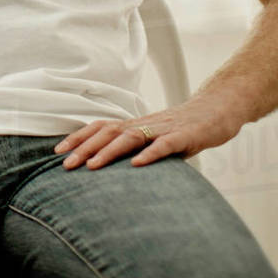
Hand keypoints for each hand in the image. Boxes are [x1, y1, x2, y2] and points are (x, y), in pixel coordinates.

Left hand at [55, 95, 246, 168]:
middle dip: (85, 148)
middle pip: (109, 131)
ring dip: (109, 152)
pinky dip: (150, 154)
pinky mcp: (185, 136)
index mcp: (135, 125)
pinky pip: (165, 145)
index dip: (79, 138)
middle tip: (66, 165)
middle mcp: (145, 124)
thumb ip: (135, 148)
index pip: (101, 127)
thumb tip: (111, 165)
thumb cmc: (184, 128)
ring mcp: (164, 129)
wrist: (218, 110)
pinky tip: (137, 165)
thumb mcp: (155, 138)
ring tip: (92, 167)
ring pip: (131, 137)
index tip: (58, 152)